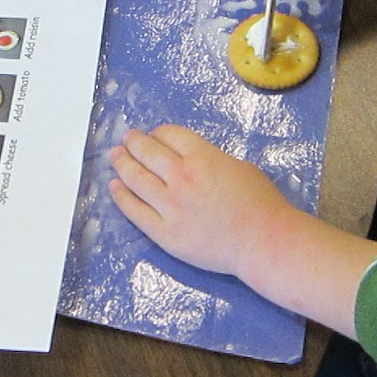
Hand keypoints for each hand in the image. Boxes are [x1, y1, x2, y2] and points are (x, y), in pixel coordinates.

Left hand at [108, 125, 297, 278]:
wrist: (263, 243)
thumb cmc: (261, 205)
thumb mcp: (240, 167)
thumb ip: (212, 159)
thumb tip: (192, 159)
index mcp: (202, 158)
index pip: (170, 135)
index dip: (159, 133)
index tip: (155, 135)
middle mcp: (182, 179)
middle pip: (148, 153)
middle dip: (134, 142)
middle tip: (127, 138)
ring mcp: (171, 207)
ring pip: (136, 179)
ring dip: (122, 164)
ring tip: (115, 156)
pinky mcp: (165, 234)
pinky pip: (136, 212)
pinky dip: (122, 197)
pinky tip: (114, 187)